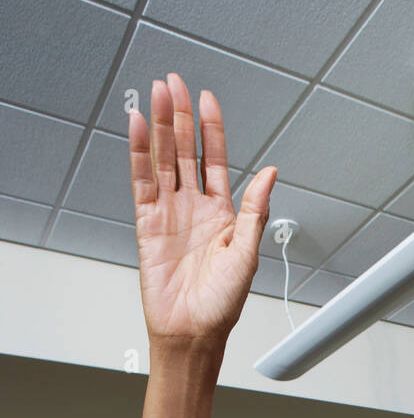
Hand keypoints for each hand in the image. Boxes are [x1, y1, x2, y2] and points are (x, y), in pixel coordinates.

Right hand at [129, 73, 276, 345]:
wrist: (192, 334)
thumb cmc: (222, 305)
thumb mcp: (247, 254)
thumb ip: (254, 210)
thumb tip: (270, 172)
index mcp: (222, 214)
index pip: (214, 161)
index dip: (211, 130)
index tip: (207, 100)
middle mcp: (194, 209)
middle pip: (185, 152)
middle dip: (181, 116)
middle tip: (175, 83)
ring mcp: (169, 214)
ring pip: (163, 161)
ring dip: (160, 127)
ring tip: (157, 94)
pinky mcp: (147, 225)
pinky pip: (142, 183)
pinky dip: (139, 155)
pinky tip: (139, 128)